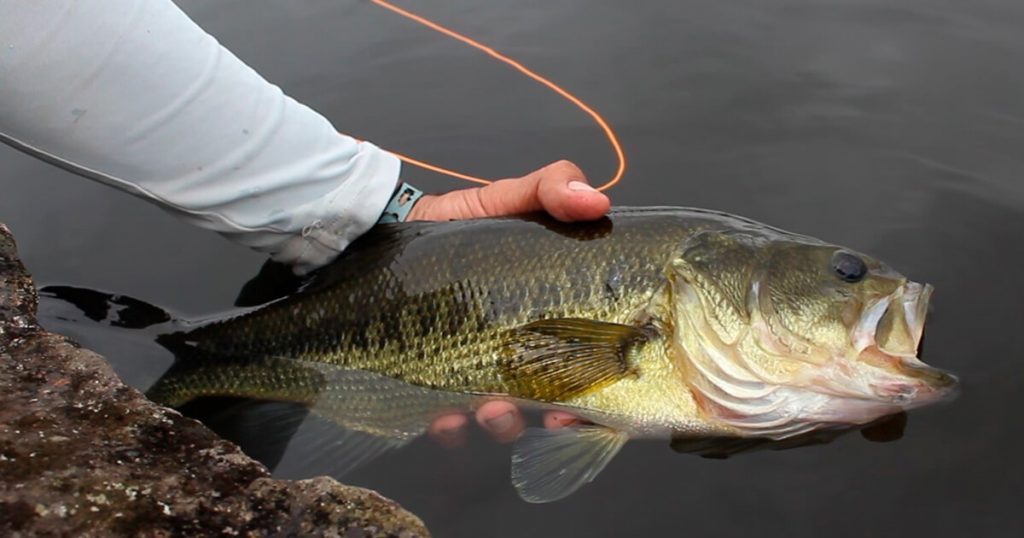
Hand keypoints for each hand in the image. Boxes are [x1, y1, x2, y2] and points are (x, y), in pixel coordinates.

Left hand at [408, 160, 608, 444]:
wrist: (383, 233)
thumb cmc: (455, 222)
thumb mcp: (508, 197)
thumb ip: (551, 188)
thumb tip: (597, 201)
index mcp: (550, 315)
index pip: (590, 358)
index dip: (601, 384)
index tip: (600, 398)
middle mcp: (518, 350)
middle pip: (553, 399)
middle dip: (556, 415)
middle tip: (553, 416)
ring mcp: (475, 372)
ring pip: (501, 418)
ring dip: (503, 424)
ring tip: (490, 409)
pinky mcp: (430, 387)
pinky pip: (446, 423)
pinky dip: (450, 428)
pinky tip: (443, 417)